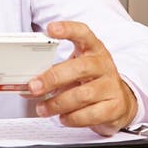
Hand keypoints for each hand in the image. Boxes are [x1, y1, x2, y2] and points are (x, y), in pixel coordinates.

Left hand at [27, 20, 137, 134]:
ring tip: (43, 109)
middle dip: (52, 78)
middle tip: (34, 87)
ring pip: (82, 95)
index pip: (82, 33)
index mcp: (92, 49)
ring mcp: (111, 85)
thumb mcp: (74, 70)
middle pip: (78, 68)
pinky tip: (63, 118)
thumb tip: (27, 86)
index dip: (67, 29)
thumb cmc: (91, 80)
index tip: (50, 29)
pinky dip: (72, 118)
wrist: (119, 101)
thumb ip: (52, 74)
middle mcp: (103, 64)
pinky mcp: (114, 107)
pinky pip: (90, 115)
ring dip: (57, 103)